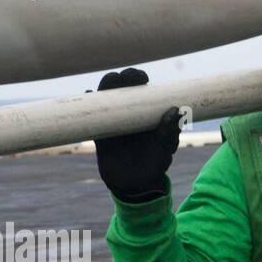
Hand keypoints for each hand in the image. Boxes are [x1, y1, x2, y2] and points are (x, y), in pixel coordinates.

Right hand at [92, 69, 181, 203]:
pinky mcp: (99, 136)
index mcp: (143, 111)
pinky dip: (86, 107)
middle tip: (122, 79)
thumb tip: (175, 111)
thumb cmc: (156, 161)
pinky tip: (87, 99)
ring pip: (102, 99)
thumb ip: (170, 130)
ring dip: (102, 89)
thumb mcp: (166, 146)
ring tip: (104, 89)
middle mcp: (126, 113)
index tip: (141, 78)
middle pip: (117, 88)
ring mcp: (111, 123)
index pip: (138, 87)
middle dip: (117, 78)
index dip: (136, 77)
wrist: (138, 184)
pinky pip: (90, 120)